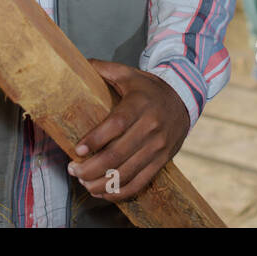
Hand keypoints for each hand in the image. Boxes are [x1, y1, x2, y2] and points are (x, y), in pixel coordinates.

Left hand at [68, 60, 190, 201]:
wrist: (184, 99)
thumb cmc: (148, 89)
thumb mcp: (129, 74)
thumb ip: (103, 69)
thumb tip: (78, 63)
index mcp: (139, 104)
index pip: (116, 125)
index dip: (95, 139)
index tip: (77, 149)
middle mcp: (151, 127)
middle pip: (118, 154)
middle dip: (90, 167)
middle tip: (72, 170)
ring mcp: (158, 147)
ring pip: (127, 173)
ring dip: (101, 182)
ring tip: (83, 182)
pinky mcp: (162, 160)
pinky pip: (140, 183)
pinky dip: (119, 192)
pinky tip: (102, 191)